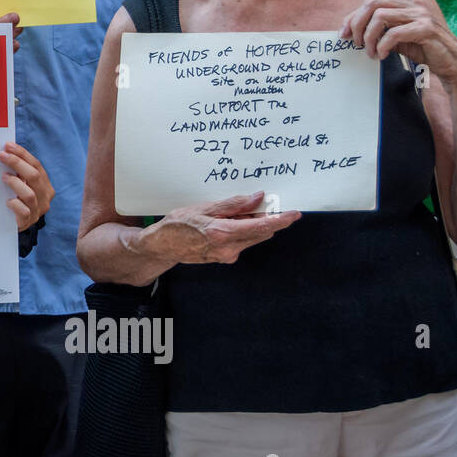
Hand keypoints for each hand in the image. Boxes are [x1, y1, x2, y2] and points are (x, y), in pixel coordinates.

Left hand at [1, 141, 53, 230]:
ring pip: (30, 194)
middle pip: (34, 176)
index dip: (22, 154)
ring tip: (4, 177)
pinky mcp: (28, 221)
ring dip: (15, 183)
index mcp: (45, 184)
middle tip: (2, 156)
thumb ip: (18, 171)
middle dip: (17, 163)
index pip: (36, 165)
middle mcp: (45, 196)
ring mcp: (37, 210)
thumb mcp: (21, 184)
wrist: (15, 224)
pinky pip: (24, 212)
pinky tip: (7, 201)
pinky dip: (15, 204)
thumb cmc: (17, 199)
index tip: (8, 146)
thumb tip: (5, 151)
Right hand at [133, 191, 300, 265]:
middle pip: (260, 233)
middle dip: (265, 218)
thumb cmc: (177, 225)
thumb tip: (257, 198)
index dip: (280, 220)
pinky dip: (242, 231)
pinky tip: (227, 222)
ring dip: (252, 225)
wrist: (162, 246)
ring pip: (252, 237)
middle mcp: (228, 249)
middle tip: (263, 203)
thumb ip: (233, 205)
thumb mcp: (204, 208)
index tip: (294, 213)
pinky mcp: (225, 257)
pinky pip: (242, 242)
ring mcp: (227, 256)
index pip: (261, 227)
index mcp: (223, 234)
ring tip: (235, 212)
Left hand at [340, 0, 456, 84]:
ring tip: (370, 53)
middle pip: (372, 4)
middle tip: (357, 44)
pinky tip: (381, 56)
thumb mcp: (395, 37)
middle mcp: (412, 3)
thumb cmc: (421, 48)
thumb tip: (349, 32)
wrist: (449, 62)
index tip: (343, 35)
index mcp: (404, 2)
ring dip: (369, 38)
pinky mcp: (425, 28)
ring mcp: (420, 14)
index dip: (352, 18)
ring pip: (380, 17)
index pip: (370, 3)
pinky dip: (382, 46)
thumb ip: (377, 31)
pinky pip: (394, 33)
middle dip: (357, 24)